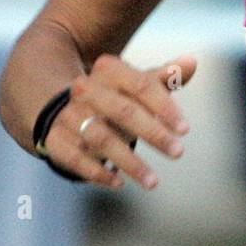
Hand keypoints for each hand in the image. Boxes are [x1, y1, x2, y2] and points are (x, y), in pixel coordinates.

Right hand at [40, 54, 195, 188]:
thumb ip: (166, 76)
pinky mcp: (54, 139)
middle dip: (153, 133)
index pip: (141, 85)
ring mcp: (67, 115)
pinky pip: (75, 159)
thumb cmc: (116, 97)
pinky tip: (119, 183)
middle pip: (123, 112)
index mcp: (108, 70)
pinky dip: (97, 173)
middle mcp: (85, 89)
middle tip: (178, 153)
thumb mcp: (138, 85)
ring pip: (101, 139)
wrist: (65, 107)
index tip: (185, 130)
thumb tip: (192, 62)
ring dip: (130, 162)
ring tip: (153, 181)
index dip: (165, 107)